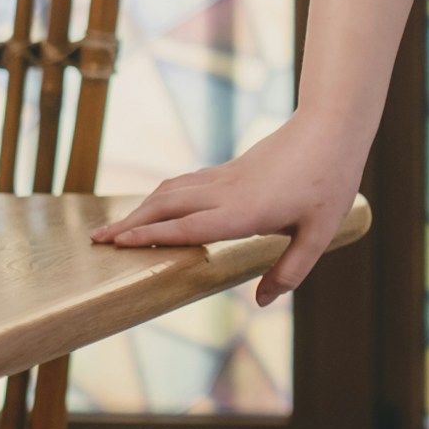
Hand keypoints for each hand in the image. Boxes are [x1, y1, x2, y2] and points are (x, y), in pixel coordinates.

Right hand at [89, 113, 365, 305]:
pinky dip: (161, 197)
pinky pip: (185, 183)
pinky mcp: (229, 169)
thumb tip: (262, 302)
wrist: (331, 126)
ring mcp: (225, 177)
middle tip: (96, 241)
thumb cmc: (330, 180)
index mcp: (246, 211)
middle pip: (166, 206)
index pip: (188, 226)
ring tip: (115, 227)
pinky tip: (155, 207)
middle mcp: (226, 192)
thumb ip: (291, 270)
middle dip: (129, 223)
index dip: (151, 235)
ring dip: (140, 208)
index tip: (118, 243)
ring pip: (171, 190)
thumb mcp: (319, 233)